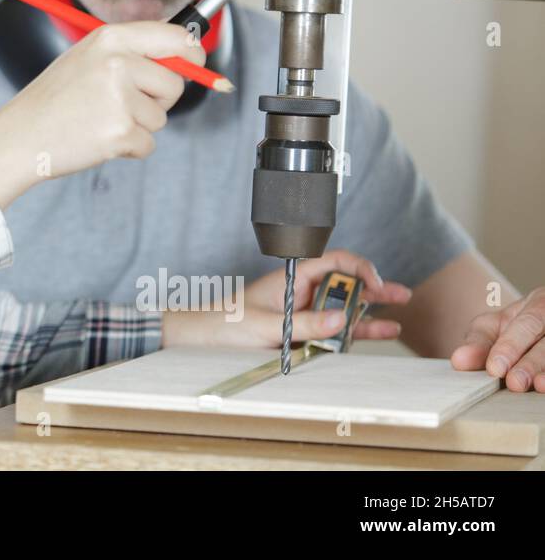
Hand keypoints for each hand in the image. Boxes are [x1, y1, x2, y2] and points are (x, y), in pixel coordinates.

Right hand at [0, 21, 201, 207]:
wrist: (19, 136)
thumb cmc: (54, 99)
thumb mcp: (87, 58)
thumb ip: (131, 52)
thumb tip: (185, 51)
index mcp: (109, 38)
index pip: (176, 37)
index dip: (193, 52)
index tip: (196, 63)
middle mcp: (117, 63)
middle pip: (175, 83)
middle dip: (159, 99)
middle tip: (121, 104)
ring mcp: (119, 98)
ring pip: (161, 117)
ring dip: (138, 126)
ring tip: (99, 120)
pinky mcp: (119, 132)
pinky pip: (148, 144)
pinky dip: (129, 148)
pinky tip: (98, 139)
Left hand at [161, 249, 411, 348]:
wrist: (203, 341)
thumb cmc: (225, 323)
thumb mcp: (267, 324)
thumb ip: (305, 324)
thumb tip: (340, 320)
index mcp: (291, 277)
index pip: (331, 261)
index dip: (356, 266)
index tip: (372, 281)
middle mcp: (301, 292)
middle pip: (343, 284)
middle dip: (372, 287)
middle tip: (400, 294)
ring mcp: (305, 313)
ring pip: (344, 308)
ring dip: (371, 311)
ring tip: (399, 315)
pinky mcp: (305, 334)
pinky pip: (336, 331)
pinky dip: (359, 331)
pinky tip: (381, 331)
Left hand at [451, 287, 544, 391]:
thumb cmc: (519, 326)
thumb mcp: (496, 327)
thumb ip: (479, 342)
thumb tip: (459, 361)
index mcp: (540, 303)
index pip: (527, 323)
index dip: (511, 346)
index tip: (494, 369)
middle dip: (530, 362)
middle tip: (514, 383)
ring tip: (539, 386)